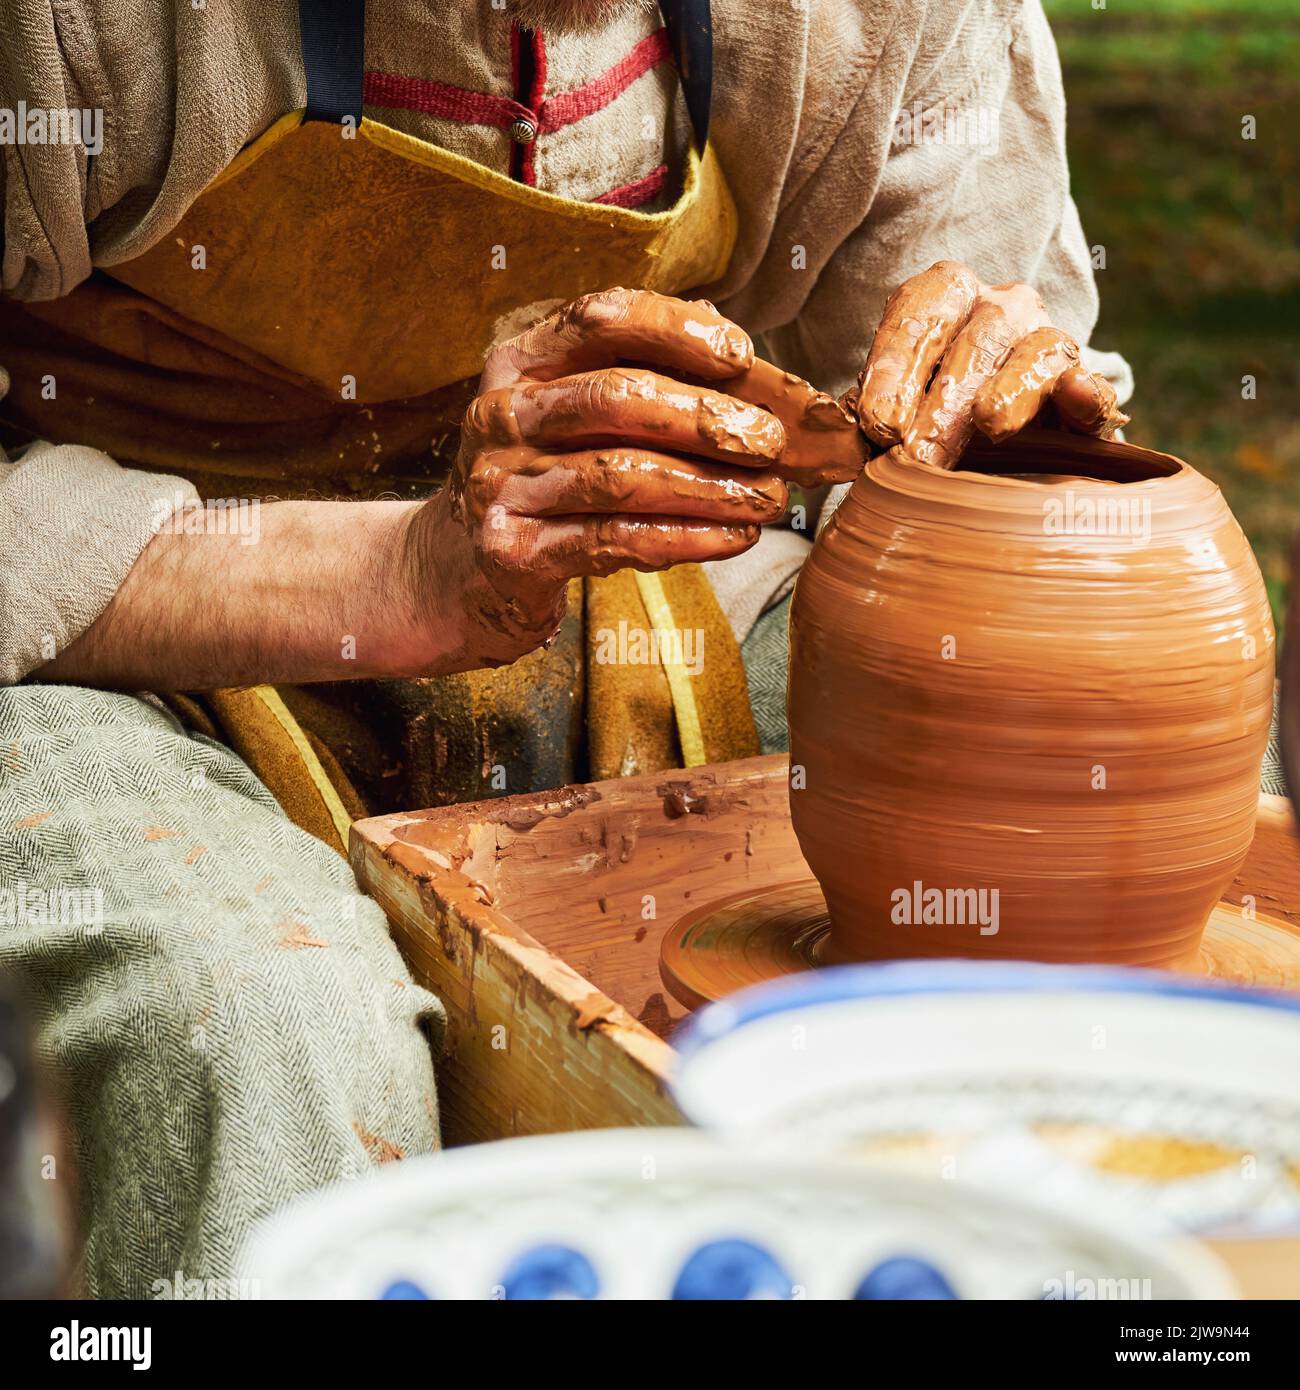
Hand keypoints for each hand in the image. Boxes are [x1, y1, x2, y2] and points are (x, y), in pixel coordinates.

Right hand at [406, 288, 792, 669]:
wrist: (454, 574)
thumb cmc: (539, 482)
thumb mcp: (568, 418)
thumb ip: (636, 380)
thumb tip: (735, 353)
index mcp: (521, 364)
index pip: (599, 318)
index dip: (675, 328)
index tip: (740, 354)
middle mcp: (503, 415)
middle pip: (614, 398)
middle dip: (705, 416)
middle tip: (771, 440)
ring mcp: (501, 485)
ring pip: (618, 474)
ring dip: (707, 486)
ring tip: (768, 497)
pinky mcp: (514, 552)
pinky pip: (613, 540)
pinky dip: (684, 538)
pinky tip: (732, 537)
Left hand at [856, 261, 1128, 468]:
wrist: (992, 444)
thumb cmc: (922, 419)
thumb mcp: (887, 410)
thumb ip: (869, 416)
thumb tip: (842, 440)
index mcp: (944, 298)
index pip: (919, 313)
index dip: (895, 364)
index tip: (875, 420)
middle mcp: (1000, 308)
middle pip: (976, 340)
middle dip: (942, 399)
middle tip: (915, 453)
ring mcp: (1047, 342)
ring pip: (1036, 353)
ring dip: (1008, 392)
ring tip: (988, 425)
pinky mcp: (1084, 390)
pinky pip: (1092, 385)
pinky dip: (1085, 391)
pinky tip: (1073, 396)